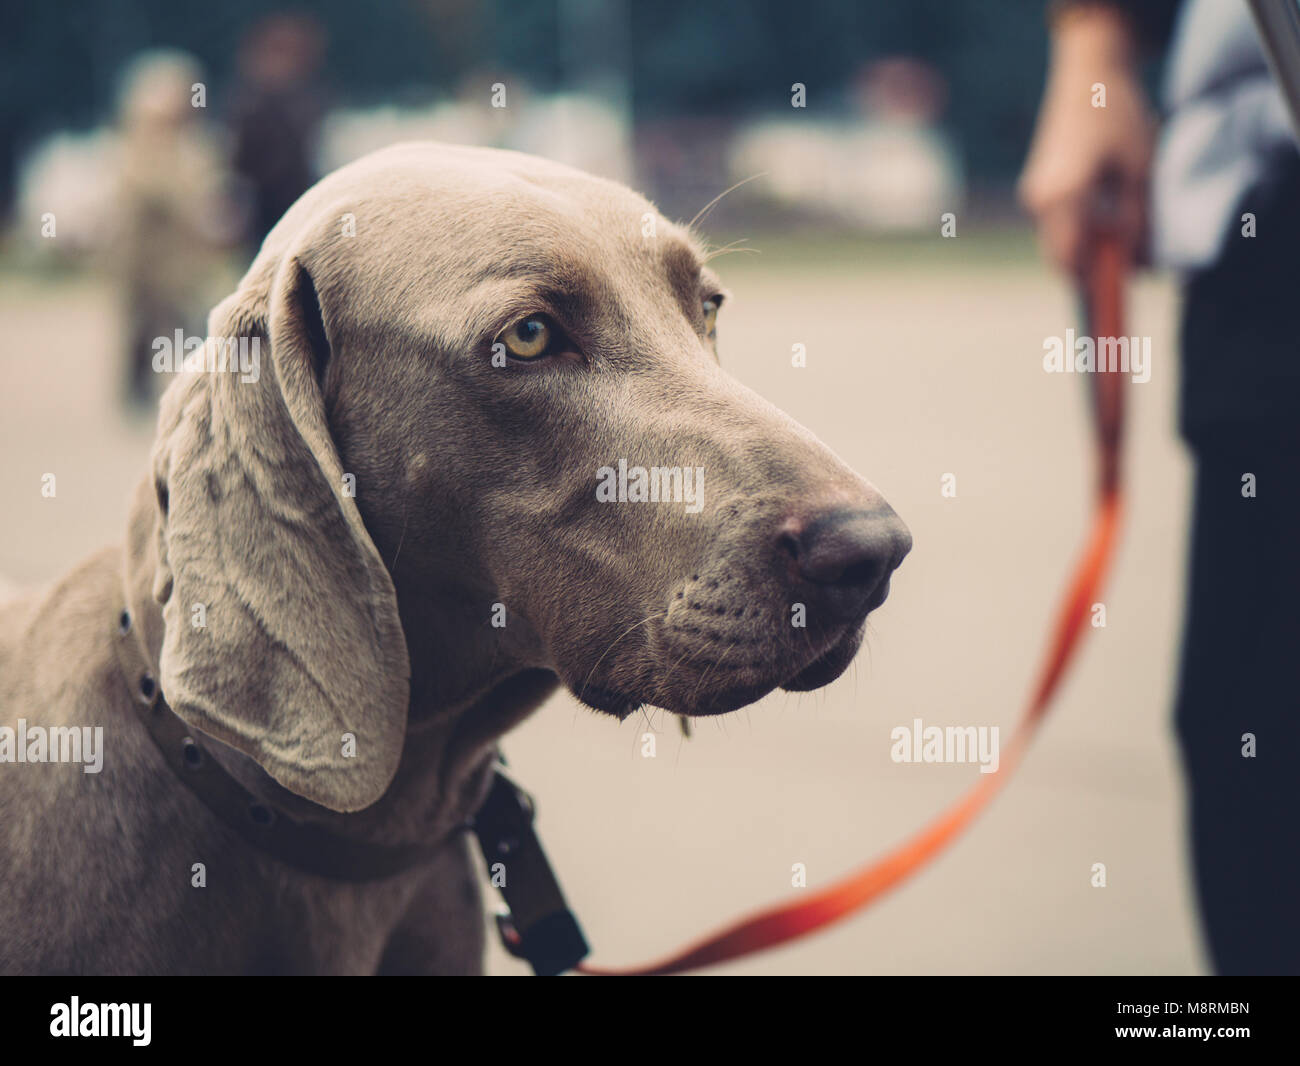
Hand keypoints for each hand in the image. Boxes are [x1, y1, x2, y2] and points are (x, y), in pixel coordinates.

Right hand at [1018, 6, 1153, 275]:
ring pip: (1057, 243)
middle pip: (1061, 259)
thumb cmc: (1119, 116)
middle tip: (1126, 270)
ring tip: (1122, 237)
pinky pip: (1055, 225)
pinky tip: (1105, 215)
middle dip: (1090, 271)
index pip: (1073, 263)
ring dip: (1086, 249)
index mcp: (1064, 198)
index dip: (1094, 286)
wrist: (1087, 74)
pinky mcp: (1036, 187)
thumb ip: (1138, 222)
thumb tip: (1140, 267)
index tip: (1118, 300)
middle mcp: (1041, 201)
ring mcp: (1034, 194)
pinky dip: (1078, 231)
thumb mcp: (1141, 171)